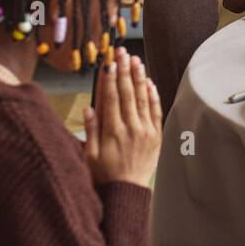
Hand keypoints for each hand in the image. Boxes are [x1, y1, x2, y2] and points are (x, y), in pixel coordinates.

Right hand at [84, 46, 161, 187]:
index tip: (108, 62)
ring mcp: (145, 131)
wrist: (126, 193)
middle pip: (127, 94)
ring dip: (139, 78)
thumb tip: (89, 108)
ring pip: (143, 99)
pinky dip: (153, 96)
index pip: (111, 99)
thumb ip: (90, 131)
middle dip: (124, 71)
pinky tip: (149, 82)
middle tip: (122, 52)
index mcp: (112, 132)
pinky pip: (156, 111)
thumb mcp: (90, 155)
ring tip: (136, 60)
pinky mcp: (156, 136)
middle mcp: (130, 128)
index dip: (110, 79)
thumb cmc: (104, 175)